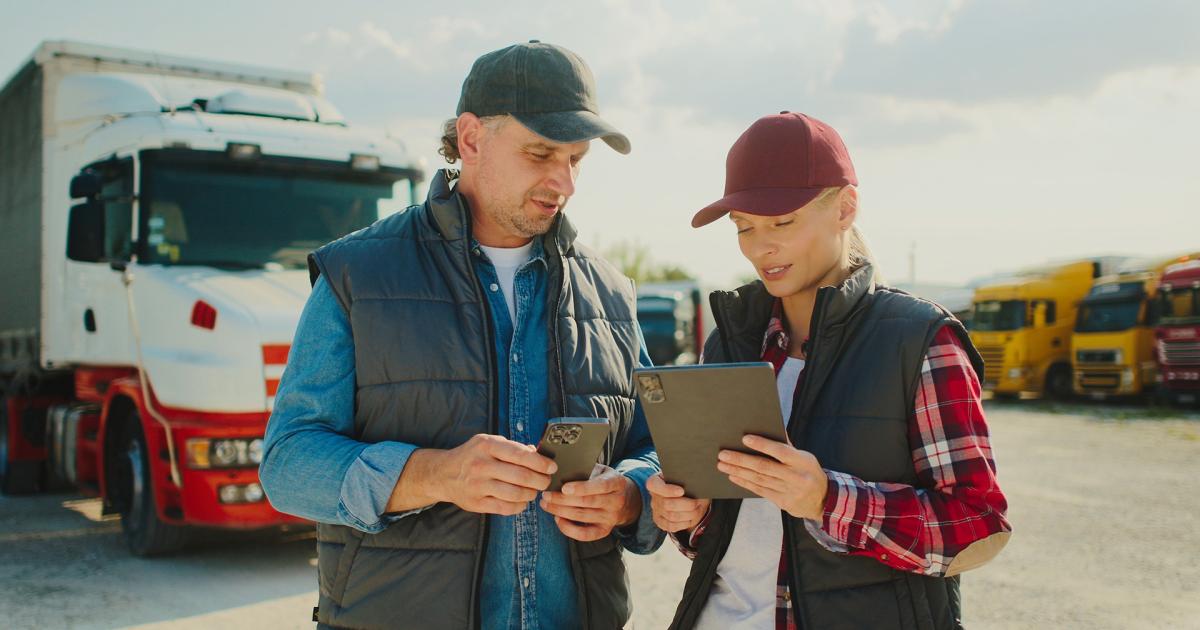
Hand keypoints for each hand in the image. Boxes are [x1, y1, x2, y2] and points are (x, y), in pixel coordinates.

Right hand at [389, 434, 555, 515]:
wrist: (443, 474)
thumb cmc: (473, 456)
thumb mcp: (489, 442)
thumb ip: (513, 447)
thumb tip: (538, 453)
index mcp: (486, 446)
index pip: (520, 454)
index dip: (540, 462)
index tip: (552, 467)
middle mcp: (481, 465)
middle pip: (521, 476)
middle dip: (540, 480)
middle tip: (546, 481)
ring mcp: (477, 486)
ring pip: (515, 494)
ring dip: (531, 494)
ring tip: (534, 491)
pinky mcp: (476, 503)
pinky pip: (505, 508)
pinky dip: (519, 506)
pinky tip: (522, 500)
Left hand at [540, 465, 640, 541]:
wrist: (626, 499)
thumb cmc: (605, 480)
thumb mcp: (602, 471)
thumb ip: (587, 470)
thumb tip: (562, 472)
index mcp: (617, 483)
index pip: (600, 486)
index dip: (581, 488)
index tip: (563, 487)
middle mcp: (616, 502)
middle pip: (587, 503)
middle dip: (563, 500)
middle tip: (546, 495)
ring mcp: (611, 518)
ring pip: (582, 517)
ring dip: (560, 511)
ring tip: (546, 504)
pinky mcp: (604, 531)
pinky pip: (585, 535)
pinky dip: (568, 529)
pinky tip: (558, 519)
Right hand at [646, 473, 709, 532]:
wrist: (685, 495)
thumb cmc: (684, 484)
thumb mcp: (684, 478)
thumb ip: (685, 479)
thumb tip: (696, 486)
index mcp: (655, 481)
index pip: (654, 485)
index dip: (668, 490)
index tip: (682, 491)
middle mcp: (653, 496)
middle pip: (666, 504)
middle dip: (685, 504)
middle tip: (697, 502)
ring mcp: (655, 510)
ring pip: (671, 516)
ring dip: (687, 514)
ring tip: (697, 510)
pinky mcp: (660, 521)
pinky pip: (671, 526)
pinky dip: (683, 523)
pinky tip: (690, 518)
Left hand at [716, 435, 827, 520]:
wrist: (822, 500)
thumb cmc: (809, 472)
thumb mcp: (805, 457)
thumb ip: (787, 446)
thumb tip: (771, 428)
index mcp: (802, 461)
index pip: (780, 451)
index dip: (762, 445)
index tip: (744, 438)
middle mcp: (795, 476)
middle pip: (764, 467)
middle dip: (741, 460)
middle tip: (723, 454)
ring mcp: (789, 491)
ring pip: (759, 479)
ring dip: (738, 471)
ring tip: (723, 464)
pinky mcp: (783, 502)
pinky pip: (760, 491)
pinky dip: (745, 483)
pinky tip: (733, 476)